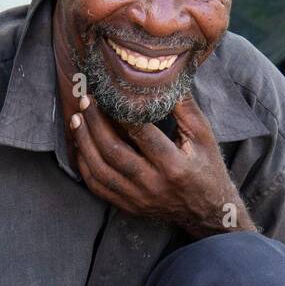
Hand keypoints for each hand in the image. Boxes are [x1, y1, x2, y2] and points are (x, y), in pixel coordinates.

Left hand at [69, 93, 254, 236]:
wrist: (208, 210)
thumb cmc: (206, 167)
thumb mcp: (203, 135)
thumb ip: (183, 106)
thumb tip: (164, 75)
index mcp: (174, 165)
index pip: (141, 133)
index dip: (121, 111)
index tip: (109, 92)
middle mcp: (153, 184)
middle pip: (114, 151)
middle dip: (95, 123)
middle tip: (86, 100)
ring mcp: (138, 198)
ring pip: (100, 170)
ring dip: (84, 143)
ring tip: (77, 119)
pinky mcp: (128, 206)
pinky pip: (98, 187)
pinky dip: (84, 166)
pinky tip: (80, 146)